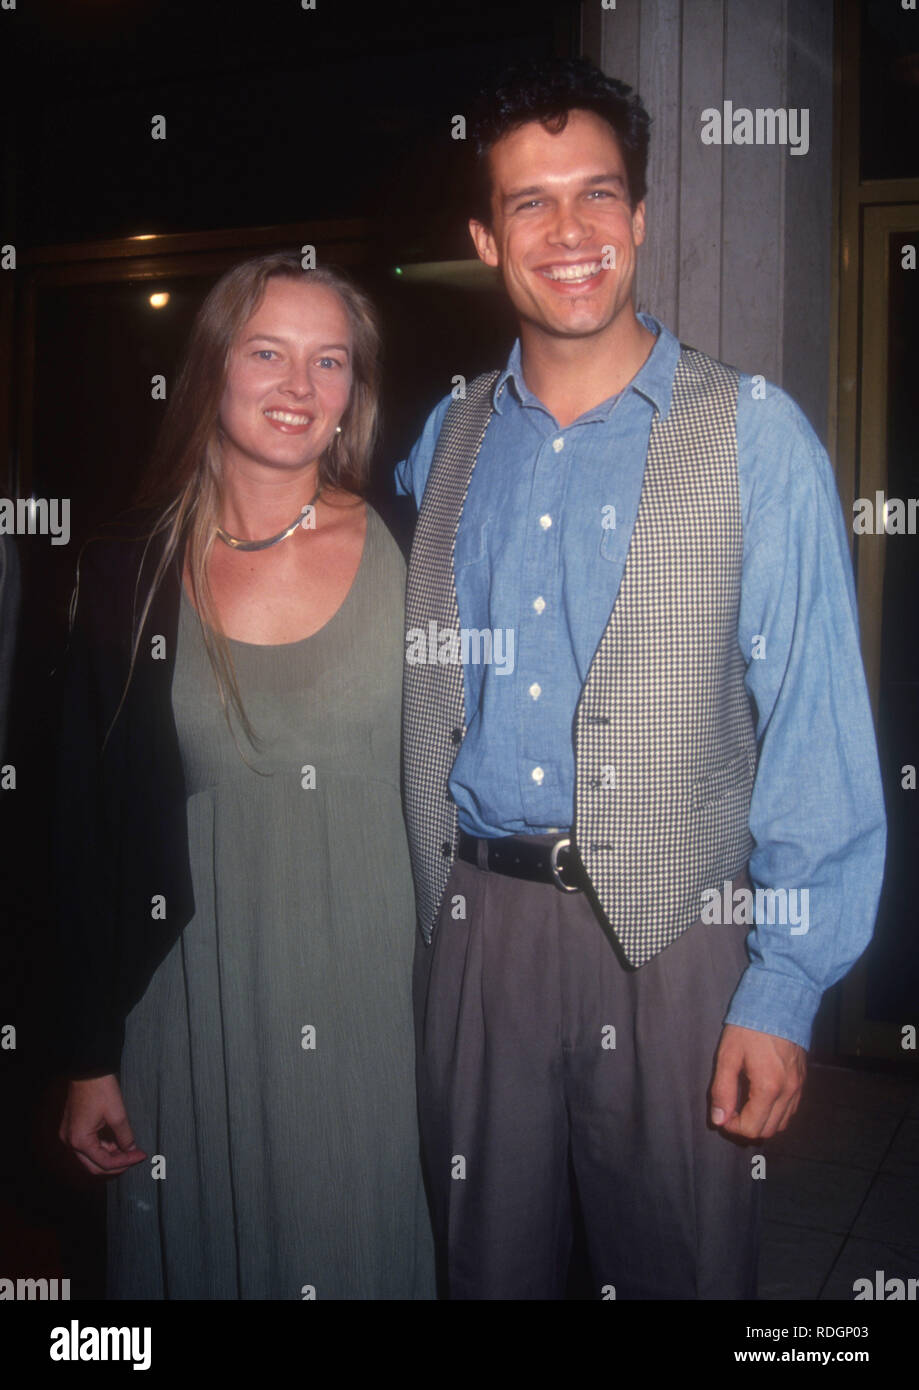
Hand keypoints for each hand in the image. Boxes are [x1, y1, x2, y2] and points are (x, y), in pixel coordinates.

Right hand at [58, 1074, 146, 1175]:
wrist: (88, 1069)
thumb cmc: (100, 1088)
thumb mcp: (117, 1114)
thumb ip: (125, 1136)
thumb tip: (131, 1149)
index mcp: (80, 1140)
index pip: (105, 1162)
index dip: (125, 1162)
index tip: (141, 1156)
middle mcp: (70, 1142)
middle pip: (94, 1166)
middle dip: (116, 1165)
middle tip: (134, 1158)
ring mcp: (69, 1135)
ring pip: (90, 1157)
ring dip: (109, 1156)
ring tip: (128, 1149)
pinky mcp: (72, 1128)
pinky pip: (87, 1146)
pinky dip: (102, 1147)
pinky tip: (116, 1143)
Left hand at [710, 1024, 805, 1139]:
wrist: (779, 1002)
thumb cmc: (749, 1027)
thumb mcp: (728, 1056)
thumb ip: (722, 1090)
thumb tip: (719, 1119)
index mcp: (768, 1088)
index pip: (751, 1128)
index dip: (732, 1127)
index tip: (722, 1113)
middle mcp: (788, 1092)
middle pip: (768, 1131)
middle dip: (746, 1127)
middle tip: (731, 1110)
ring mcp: (798, 1088)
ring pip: (782, 1123)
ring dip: (762, 1122)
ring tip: (744, 1105)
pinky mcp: (802, 1081)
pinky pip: (790, 1110)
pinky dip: (775, 1113)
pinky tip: (760, 1099)